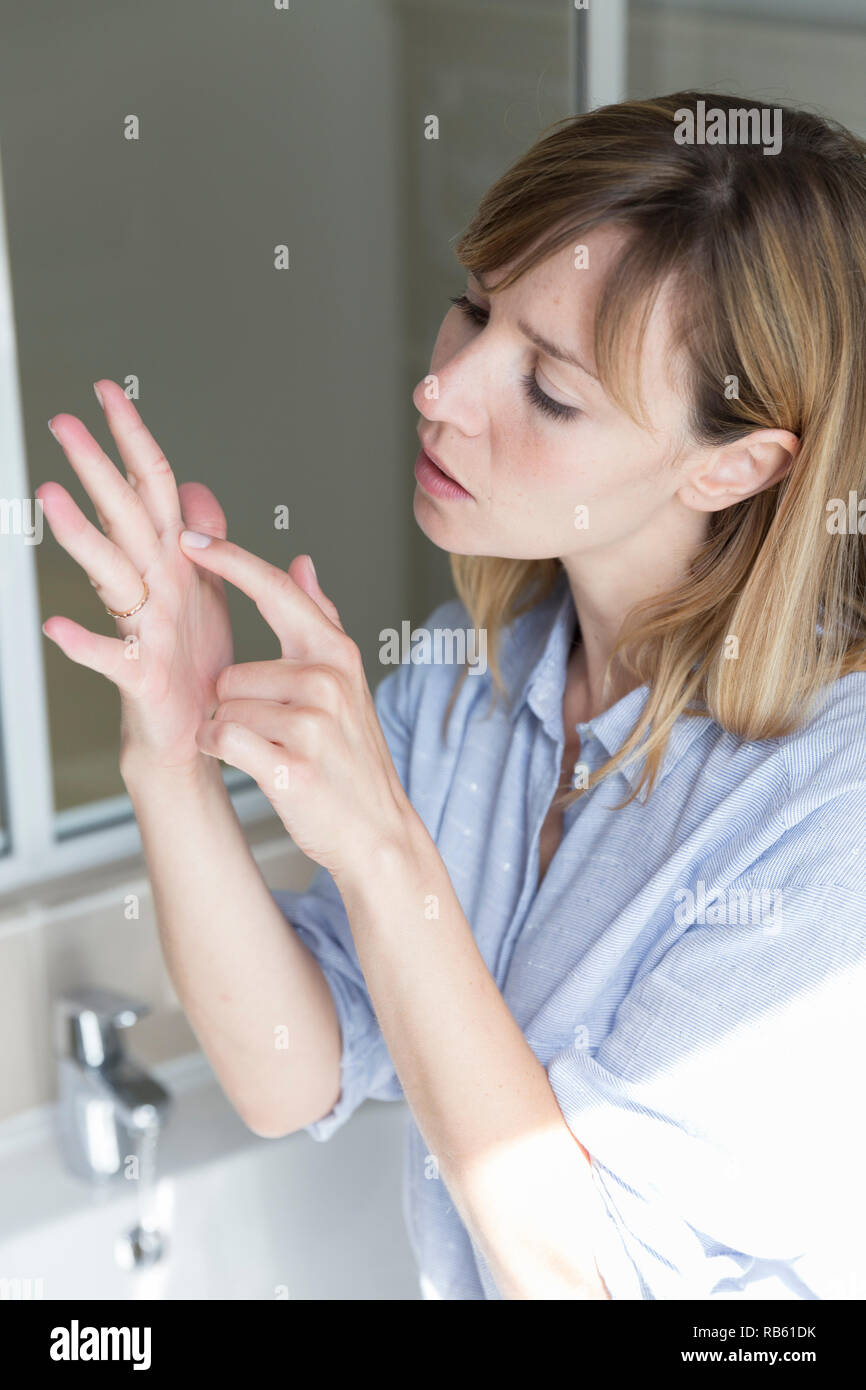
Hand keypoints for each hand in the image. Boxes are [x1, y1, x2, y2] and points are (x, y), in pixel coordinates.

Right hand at [38, 381, 233, 771]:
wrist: (197, 729)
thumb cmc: (198, 663)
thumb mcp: (212, 589)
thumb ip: (205, 538)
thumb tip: (199, 488)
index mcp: (174, 561)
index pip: (153, 486)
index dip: (133, 439)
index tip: (109, 394)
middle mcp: (153, 585)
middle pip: (122, 515)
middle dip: (94, 466)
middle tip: (63, 424)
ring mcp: (141, 625)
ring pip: (108, 571)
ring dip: (79, 534)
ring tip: (52, 499)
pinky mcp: (138, 672)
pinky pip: (108, 654)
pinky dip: (82, 642)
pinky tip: (56, 626)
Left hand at [178, 531, 411, 882]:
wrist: (376, 831)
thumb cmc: (350, 758)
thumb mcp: (345, 681)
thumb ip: (320, 617)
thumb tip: (302, 561)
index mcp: (336, 653)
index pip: (276, 590)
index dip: (229, 561)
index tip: (188, 539)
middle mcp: (327, 679)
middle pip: (232, 673)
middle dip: (235, 707)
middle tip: (275, 736)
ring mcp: (312, 722)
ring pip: (224, 709)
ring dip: (231, 735)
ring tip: (273, 755)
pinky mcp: (291, 763)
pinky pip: (222, 739)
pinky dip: (224, 754)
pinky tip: (259, 767)